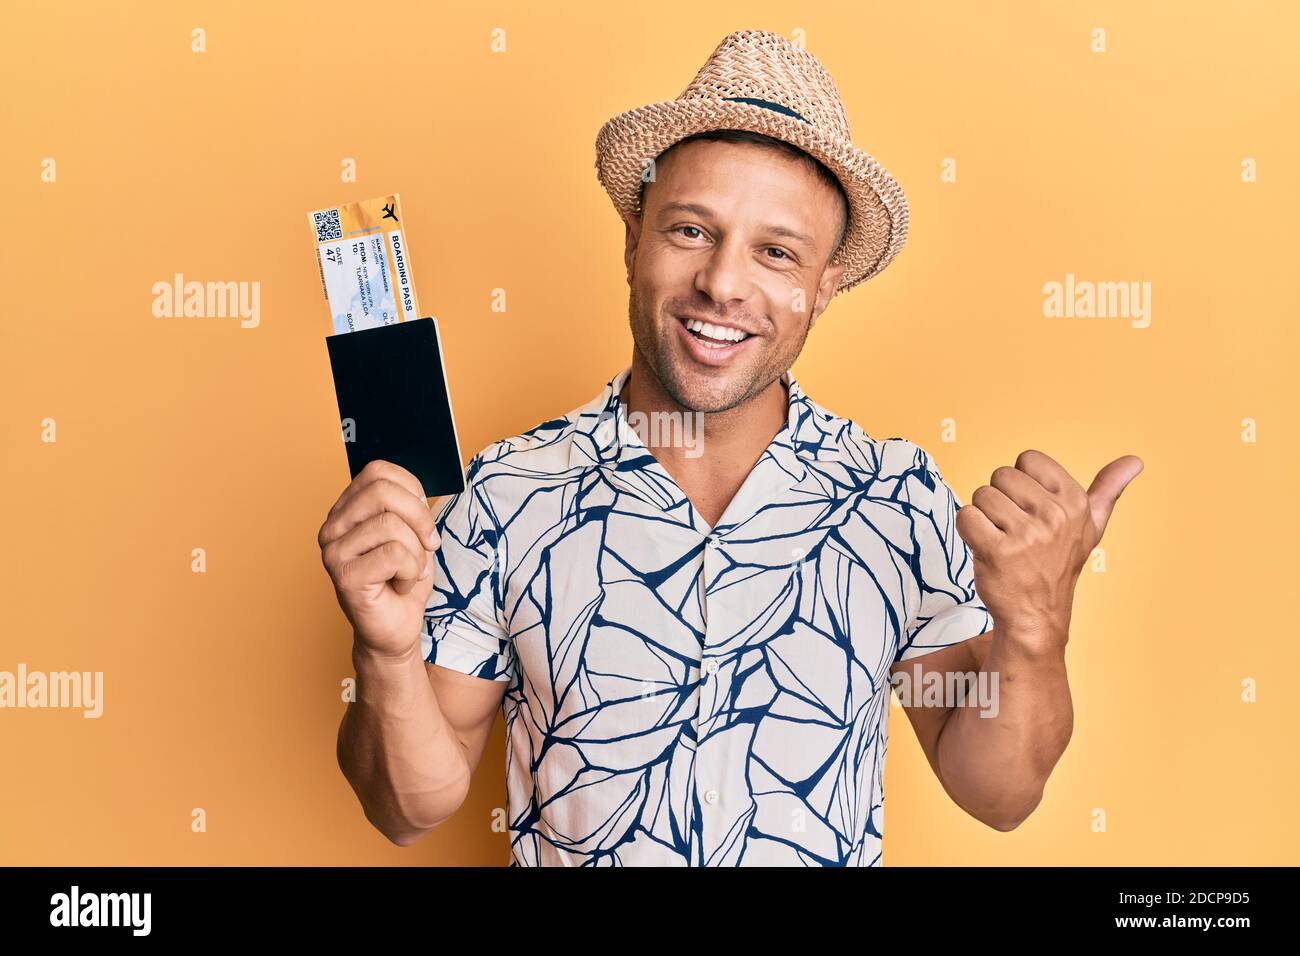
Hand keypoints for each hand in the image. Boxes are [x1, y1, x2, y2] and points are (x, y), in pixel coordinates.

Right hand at [317, 460, 441, 659]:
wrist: (395, 629)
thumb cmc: (403, 580)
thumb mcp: (412, 534)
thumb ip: (408, 506)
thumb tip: (414, 492)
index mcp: (347, 509)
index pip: (377, 471)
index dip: (411, 489)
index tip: (423, 518)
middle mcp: (333, 526)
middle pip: (383, 491)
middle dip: (419, 518)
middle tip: (428, 545)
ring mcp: (333, 551)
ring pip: (391, 524)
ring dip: (416, 553)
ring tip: (409, 572)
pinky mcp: (343, 576)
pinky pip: (394, 555)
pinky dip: (411, 572)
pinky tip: (400, 585)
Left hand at [955, 450, 1143, 647]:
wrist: (1037, 615)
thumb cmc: (1058, 565)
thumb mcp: (1091, 527)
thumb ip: (1108, 490)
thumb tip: (1135, 460)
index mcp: (1076, 502)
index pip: (1028, 459)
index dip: (1021, 483)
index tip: (1032, 510)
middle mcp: (1055, 516)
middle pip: (1001, 475)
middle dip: (1000, 500)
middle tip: (1014, 530)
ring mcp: (1027, 535)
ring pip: (981, 495)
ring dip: (984, 517)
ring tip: (1002, 541)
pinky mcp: (998, 552)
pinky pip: (967, 516)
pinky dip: (969, 531)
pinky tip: (986, 549)